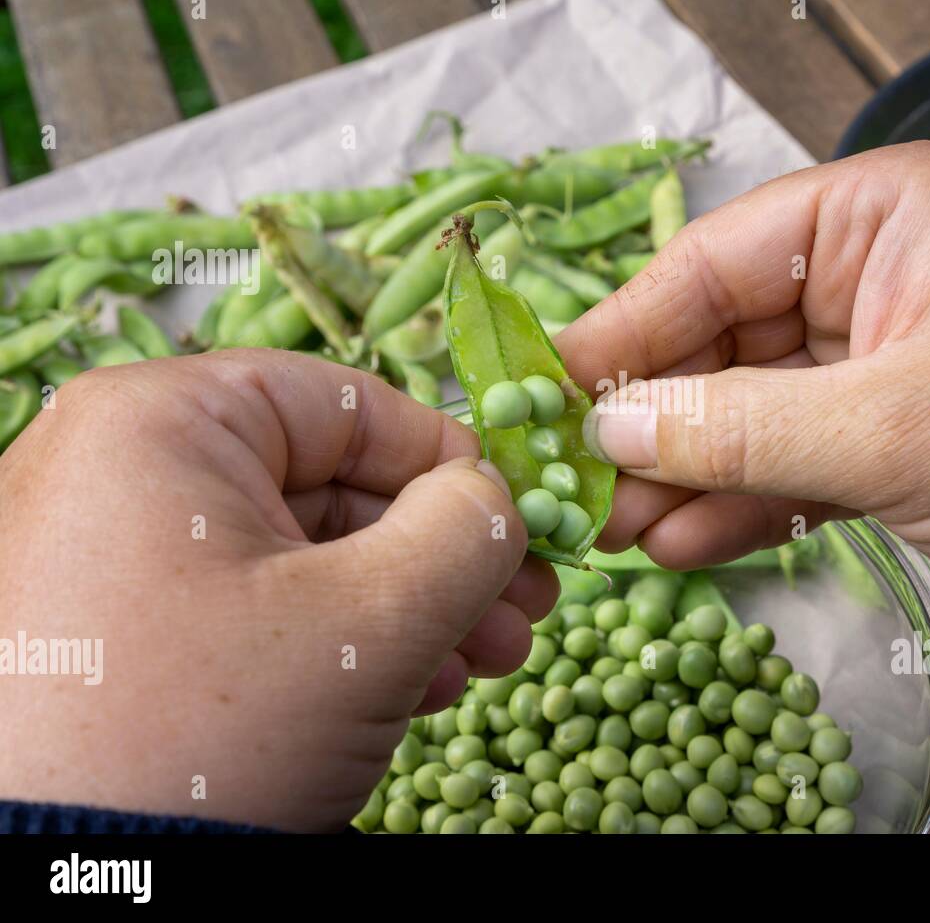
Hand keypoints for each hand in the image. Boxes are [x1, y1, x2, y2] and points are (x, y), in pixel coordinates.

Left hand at [0, 350, 554, 830]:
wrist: (61, 894)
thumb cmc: (205, 733)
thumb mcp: (371, 622)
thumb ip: (465, 532)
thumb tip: (497, 499)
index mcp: (159, 424)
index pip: (347, 403)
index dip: (452, 460)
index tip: (519, 521)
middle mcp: (117, 472)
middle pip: (331, 486)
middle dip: (443, 557)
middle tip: (522, 608)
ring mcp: (106, 558)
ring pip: (300, 555)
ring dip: (407, 607)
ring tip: (480, 662)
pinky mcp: (113, 634)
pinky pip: (250, 609)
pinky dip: (339, 642)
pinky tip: (410, 689)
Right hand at [564, 142, 929, 653]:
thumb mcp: (893, 430)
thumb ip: (740, 430)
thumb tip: (606, 429)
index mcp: (881, 220)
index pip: (717, 263)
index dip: (626, 328)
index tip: (545, 389)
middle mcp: (868, 279)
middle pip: (719, 341)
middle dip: (650, 418)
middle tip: (570, 480)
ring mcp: (871, 366)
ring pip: (743, 411)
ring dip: (679, 472)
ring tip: (610, 532)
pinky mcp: (880, 445)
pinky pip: (780, 465)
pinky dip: (731, 506)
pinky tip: (674, 547)